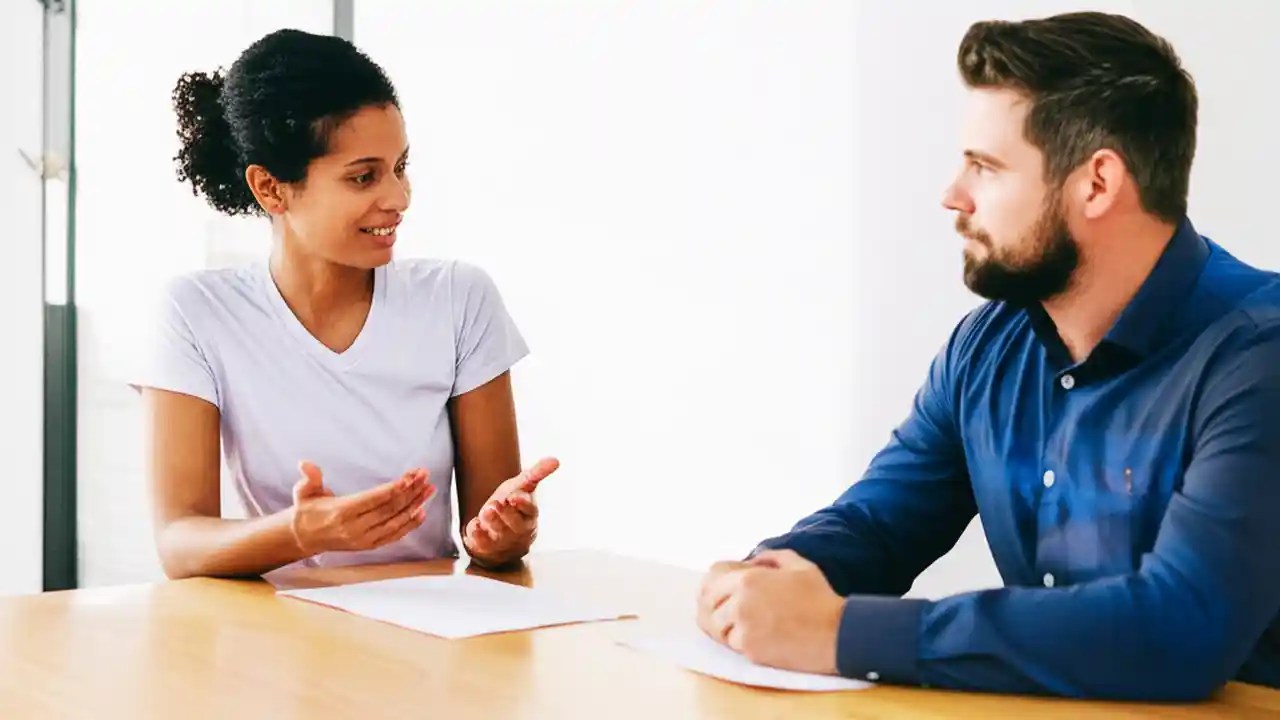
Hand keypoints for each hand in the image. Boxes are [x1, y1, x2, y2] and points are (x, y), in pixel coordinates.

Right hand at [290, 461, 434, 554]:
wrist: (304, 538)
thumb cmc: (307, 510)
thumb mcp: (303, 491)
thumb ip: (309, 477)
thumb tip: (305, 463)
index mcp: (341, 512)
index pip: (373, 500)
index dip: (393, 489)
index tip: (409, 478)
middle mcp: (355, 528)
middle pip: (389, 509)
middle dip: (410, 492)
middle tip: (424, 476)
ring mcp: (363, 539)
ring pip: (395, 522)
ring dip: (415, 505)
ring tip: (429, 489)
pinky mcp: (369, 545)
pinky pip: (394, 535)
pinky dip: (409, 525)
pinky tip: (422, 512)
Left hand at [463, 457, 558, 566]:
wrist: (497, 529)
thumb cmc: (512, 505)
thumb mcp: (521, 486)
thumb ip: (536, 473)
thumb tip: (555, 460)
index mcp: (529, 515)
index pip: (530, 511)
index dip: (523, 504)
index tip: (514, 497)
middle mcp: (518, 530)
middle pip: (515, 524)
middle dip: (505, 514)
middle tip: (496, 504)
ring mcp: (503, 540)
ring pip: (499, 532)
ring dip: (492, 522)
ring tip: (486, 511)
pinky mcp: (486, 546)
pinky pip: (482, 544)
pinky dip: (477, 535)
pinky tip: (475, 525)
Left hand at [697, 549, 843, 673]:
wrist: (837, 633)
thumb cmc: (820, 597)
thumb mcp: (797, 564)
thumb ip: (770, 556)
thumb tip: (751, 560)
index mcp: (747, 578)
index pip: (711, 580)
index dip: (715, 586)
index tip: (723, 593)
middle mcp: (740, 601)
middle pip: (708, 605)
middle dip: (716, 607)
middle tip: (728, 612)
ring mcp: (743, 626)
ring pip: (717, 627)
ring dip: (726, 626)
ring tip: (743, 626)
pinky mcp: (751, 649)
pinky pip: (733, 645)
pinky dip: (741, 642)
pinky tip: (757, 638)